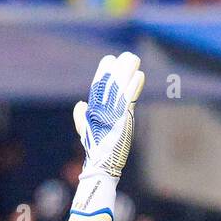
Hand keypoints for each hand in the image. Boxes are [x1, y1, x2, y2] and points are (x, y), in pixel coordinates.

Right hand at [72, 51, 144, 181]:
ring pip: (120, 86)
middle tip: (126, 56)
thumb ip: (82, 116)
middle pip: (110, 81)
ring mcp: (112, 112)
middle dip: (118, 68)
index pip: (98, 85)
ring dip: (127, 71)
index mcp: (92, 109)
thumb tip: (80, 104)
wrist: (102, 164)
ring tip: (134, 59)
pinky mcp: (122, 118)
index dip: (104, 72)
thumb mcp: (85, 130)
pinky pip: (129, 98)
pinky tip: (139, 75)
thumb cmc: (95, 150)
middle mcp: (101, 108)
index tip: (110, 60)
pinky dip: (134, 86)